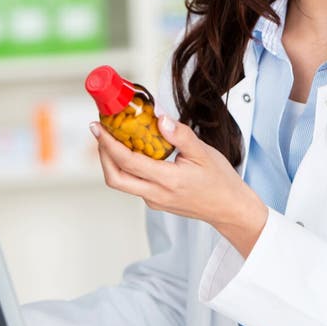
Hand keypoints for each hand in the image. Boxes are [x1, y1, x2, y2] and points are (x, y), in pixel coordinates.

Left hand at [90, 114, 267, 257]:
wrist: (229, 208)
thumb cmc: (220, 180)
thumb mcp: (204, 152)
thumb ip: (180, 135)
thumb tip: (160, 117)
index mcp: (168, 181)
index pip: (128, 162)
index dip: (108, 144)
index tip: (98, 127)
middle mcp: (156, 194)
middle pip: (115, 178)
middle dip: (102, 154)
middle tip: (100, 131)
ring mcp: (154, 200)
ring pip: (122, 182)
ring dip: (112, 160)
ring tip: (114, 136)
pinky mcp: (155, 201)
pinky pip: (134, 183)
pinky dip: (126, 166)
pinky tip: (133, 149)